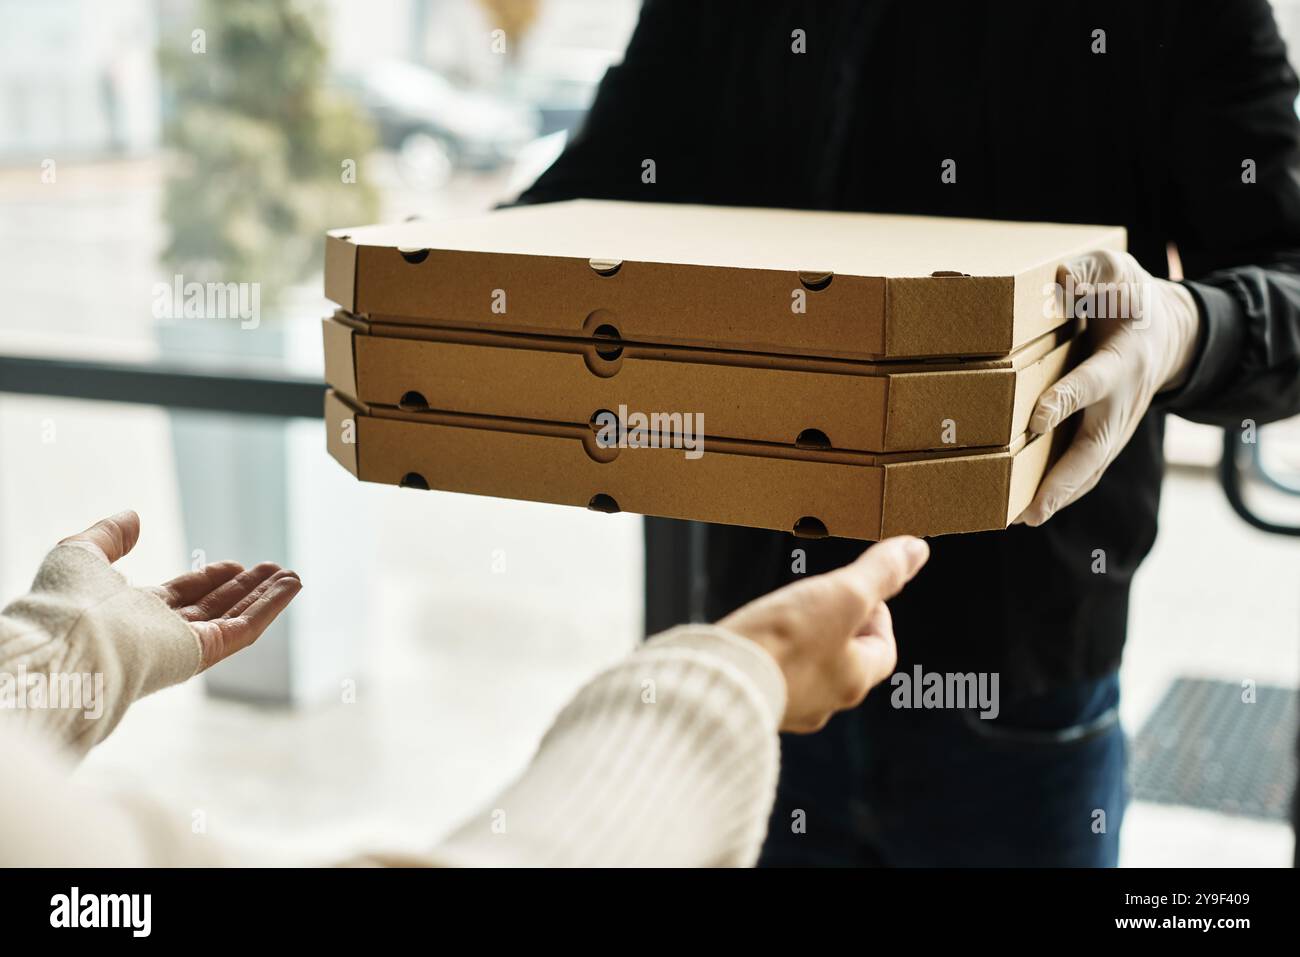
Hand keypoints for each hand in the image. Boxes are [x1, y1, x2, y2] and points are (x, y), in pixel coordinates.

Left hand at [59, 510, 301, 670]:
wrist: (66, 643)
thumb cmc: (66, 602)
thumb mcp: (80, 555)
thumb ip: (108, 537)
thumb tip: (133, 518)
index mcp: (134, 613)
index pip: (182, 596)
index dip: (210, 579)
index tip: (235, 564)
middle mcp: (162, 632)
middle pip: (215, 607)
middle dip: (245, 588)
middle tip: (273, 569)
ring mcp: (184, 644)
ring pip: (235, 617)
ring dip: (265, 596)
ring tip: (292, 576)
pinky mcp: (202, 652)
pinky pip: (244, 628)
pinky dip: (271, 607)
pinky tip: (290, 586)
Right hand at [718, 536, 928, 732]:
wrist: (718, 681)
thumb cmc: (783, 643)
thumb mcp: (842, 596)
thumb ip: (879, 573)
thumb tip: (916, 550)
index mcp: (853, 682)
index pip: (883, 650)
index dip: (878, 617)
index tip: (861, 594)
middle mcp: (824, 703)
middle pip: (846, 661)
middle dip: (838, 629)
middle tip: (822, 601)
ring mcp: (787, 708)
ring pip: (808, 672)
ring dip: (804, 645)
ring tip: (786, 618)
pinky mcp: (753, 704)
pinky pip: (773, 679)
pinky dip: (771, 659)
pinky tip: (755, 642)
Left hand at [1018, 249, 1200, 525]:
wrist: (1167, 334)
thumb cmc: (1129, 300)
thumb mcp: (1115, 272)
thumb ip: (1090, 273)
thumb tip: (1062, 279)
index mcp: (1121, 360)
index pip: (1090, 383)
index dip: (1064, 400)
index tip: (1034, 418)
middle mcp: (1121, 401)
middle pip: (1094, 448)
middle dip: (1063, 480)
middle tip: (1032, 508)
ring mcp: (1117, 426)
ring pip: (1090, 469)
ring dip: (1059, 497)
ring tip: (1022, 520)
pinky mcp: (1107, 439)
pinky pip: (1086, 471)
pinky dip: (1062, 494)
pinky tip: (1028, 512)